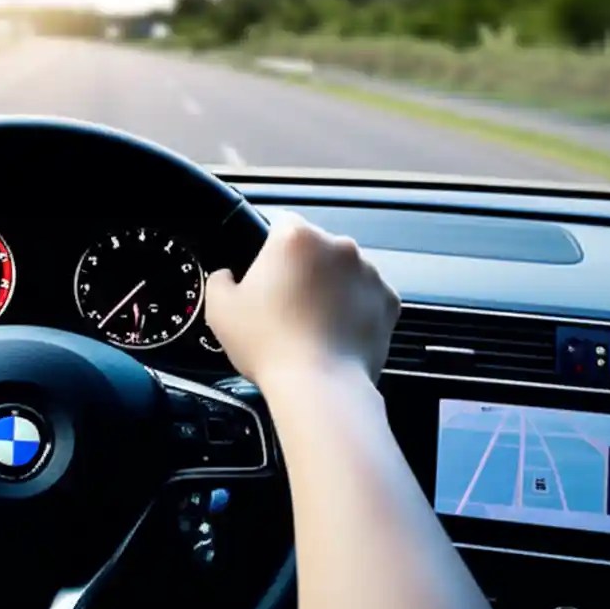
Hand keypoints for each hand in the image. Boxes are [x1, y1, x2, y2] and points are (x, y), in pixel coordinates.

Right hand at [205, 212, 398, 391]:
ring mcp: (370, 272)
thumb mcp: (219, 308)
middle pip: (315, 248)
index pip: (280, 224)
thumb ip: (219, 280)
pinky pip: (367, 297)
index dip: (269, 250)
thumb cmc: (267, 343)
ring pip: (343, 272)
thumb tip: (227, 276)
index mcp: (296, 237)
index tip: (265, 277)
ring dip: (330, 289)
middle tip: (285, 306)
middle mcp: (339, 246)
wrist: (319, 385)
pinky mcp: (390, 300)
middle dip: (302, 270)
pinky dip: (355, 310)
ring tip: (312, 325)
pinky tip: (335, 334)